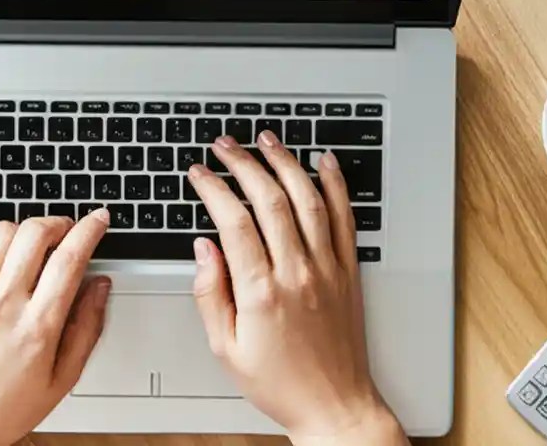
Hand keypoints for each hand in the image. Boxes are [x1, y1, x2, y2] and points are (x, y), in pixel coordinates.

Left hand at [0, 211, 111, 445]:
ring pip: (2, 234)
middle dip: (59, 221)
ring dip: (25, 228)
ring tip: (36, 241)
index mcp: (38, 326)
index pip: (70, 258)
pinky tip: (3, 257)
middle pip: (35, 234)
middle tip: (68, 229)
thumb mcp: (63, 379)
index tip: (99, 219)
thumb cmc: (6, 409)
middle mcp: (4, 304)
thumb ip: (87, 329)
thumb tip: (100, 287)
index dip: (90, 230)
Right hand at [190, 133, 407, 445]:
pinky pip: (344, 218)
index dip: (214, 189)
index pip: (234, 222)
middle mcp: (297, 274)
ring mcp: (327, 269)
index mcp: (262, 293)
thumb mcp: (226, 349)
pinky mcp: (347, 271)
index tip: (199, 173)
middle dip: (244, 164)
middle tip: (225, 145)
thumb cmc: (279, 384)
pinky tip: (323, 162)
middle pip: (271, 200)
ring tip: (266, 140)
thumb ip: (211, 294)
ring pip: (308, 200)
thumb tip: (203, 249)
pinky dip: (335, 185)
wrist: (334, 406)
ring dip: (286, 163)